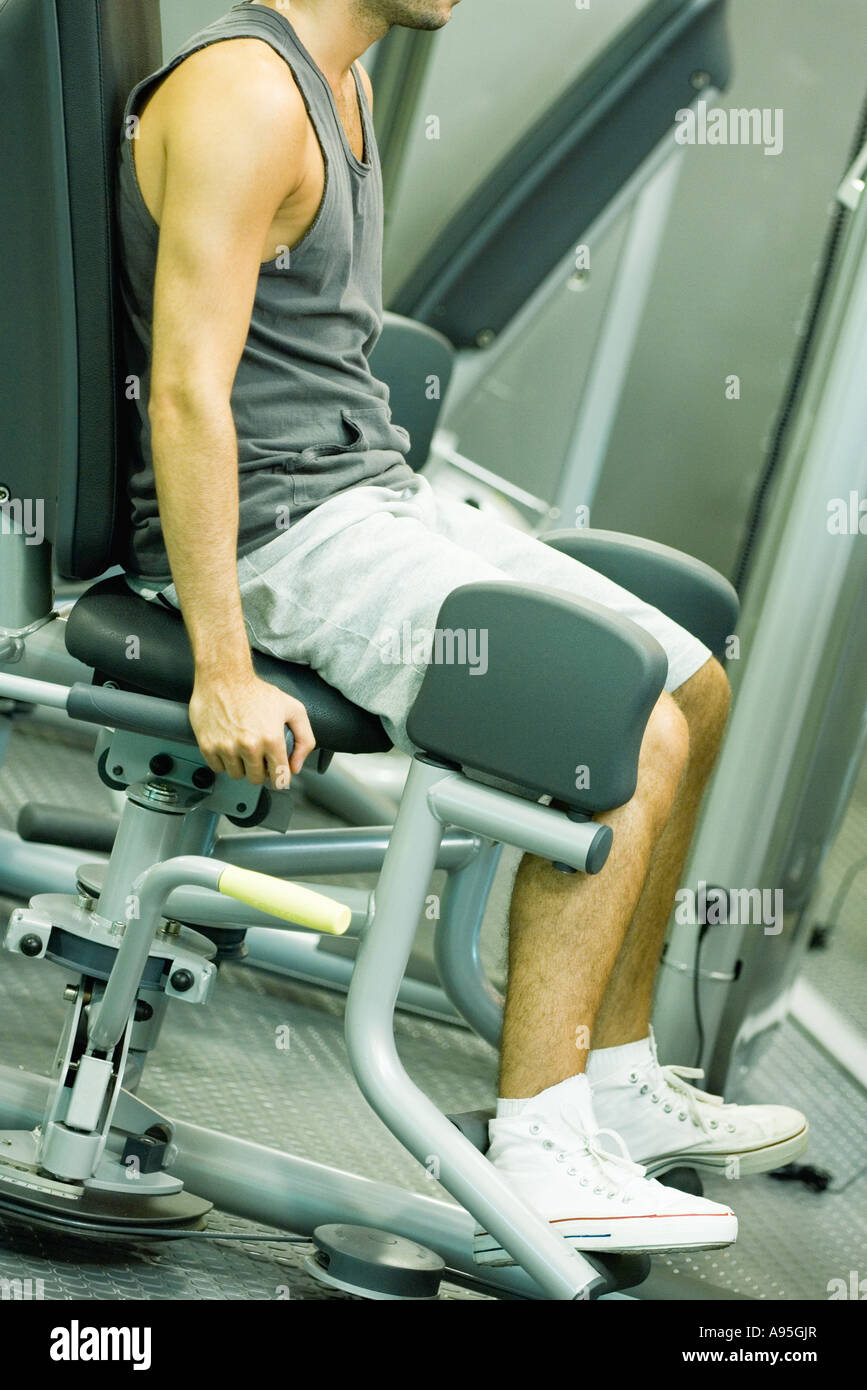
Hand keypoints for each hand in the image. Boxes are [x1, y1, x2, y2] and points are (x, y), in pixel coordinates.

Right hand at [189, 666, 315, 787]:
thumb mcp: (293, 709)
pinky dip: (223, 761)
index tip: (276, 775)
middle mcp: (249, 746)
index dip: (280, 778)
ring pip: (236, 775)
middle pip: (256, 779)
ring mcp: (227, 747)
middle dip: (260, 771)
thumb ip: (304, 739)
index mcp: (271, 739)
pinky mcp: (208, 746)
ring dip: (240, 766)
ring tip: (242, 749)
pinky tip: (228, 746)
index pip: (279, 776)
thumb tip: (296, 766)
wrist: (224, 676)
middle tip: (258, 757)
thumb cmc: (256, 691)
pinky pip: (217, 768)